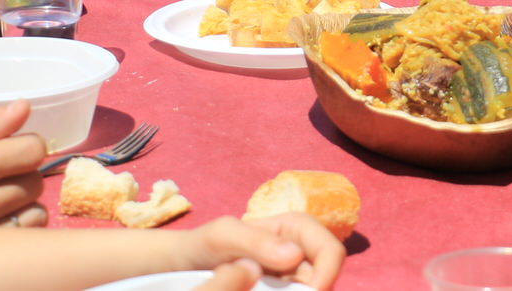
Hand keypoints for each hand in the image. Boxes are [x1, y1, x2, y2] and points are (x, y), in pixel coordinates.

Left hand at [175, 215, 344, 290]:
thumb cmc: (201, 245)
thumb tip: (295, 255)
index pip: (331, 250)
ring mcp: (289, 280)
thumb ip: (254, 240)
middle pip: (325, 280)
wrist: (181, 270)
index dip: (327, 273)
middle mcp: (299, 256)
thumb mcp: (221, 236)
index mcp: (296, 230)